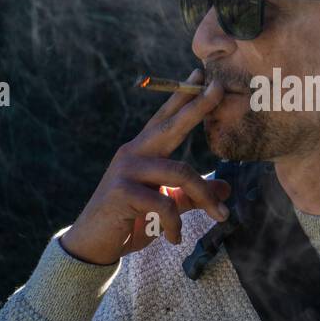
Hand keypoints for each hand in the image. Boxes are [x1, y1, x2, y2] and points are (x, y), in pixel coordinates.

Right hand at [59, 68, 231, 264]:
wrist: (93, 245)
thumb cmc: (130, 222)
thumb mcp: (167, 206)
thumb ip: (193, 196)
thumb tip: (226, 189)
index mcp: (142, 151)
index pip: (165, 119)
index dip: (183, 97)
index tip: (201, 75)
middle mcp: (133, 153)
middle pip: (171, 126)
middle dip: (198, 107)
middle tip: (219, 88)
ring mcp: (126, 170)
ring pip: (180, 172)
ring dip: (205, 197)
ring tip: (220, 217)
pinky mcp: (122, 191)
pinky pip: (164, 204)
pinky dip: (176, 224)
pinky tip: (174, 239)